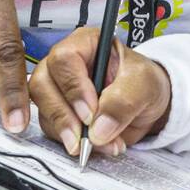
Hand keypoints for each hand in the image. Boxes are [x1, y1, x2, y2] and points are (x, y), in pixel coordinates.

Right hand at [28, 26, 172, 157]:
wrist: (146, 104)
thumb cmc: (144, 81)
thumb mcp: (144, 84)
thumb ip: (123, 101)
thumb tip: (98, 127)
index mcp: (86, 43)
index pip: (65, 59)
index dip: (74, 88)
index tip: (90, 113)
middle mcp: (65, 64)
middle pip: (43, 84)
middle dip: (63, 115)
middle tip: (86, 137)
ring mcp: (58, 88)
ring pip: (44, 110)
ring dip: (69, 133)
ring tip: (101, 144)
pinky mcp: (58, 113)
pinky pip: (52, 129)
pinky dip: (74, 142)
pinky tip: (98, 146)